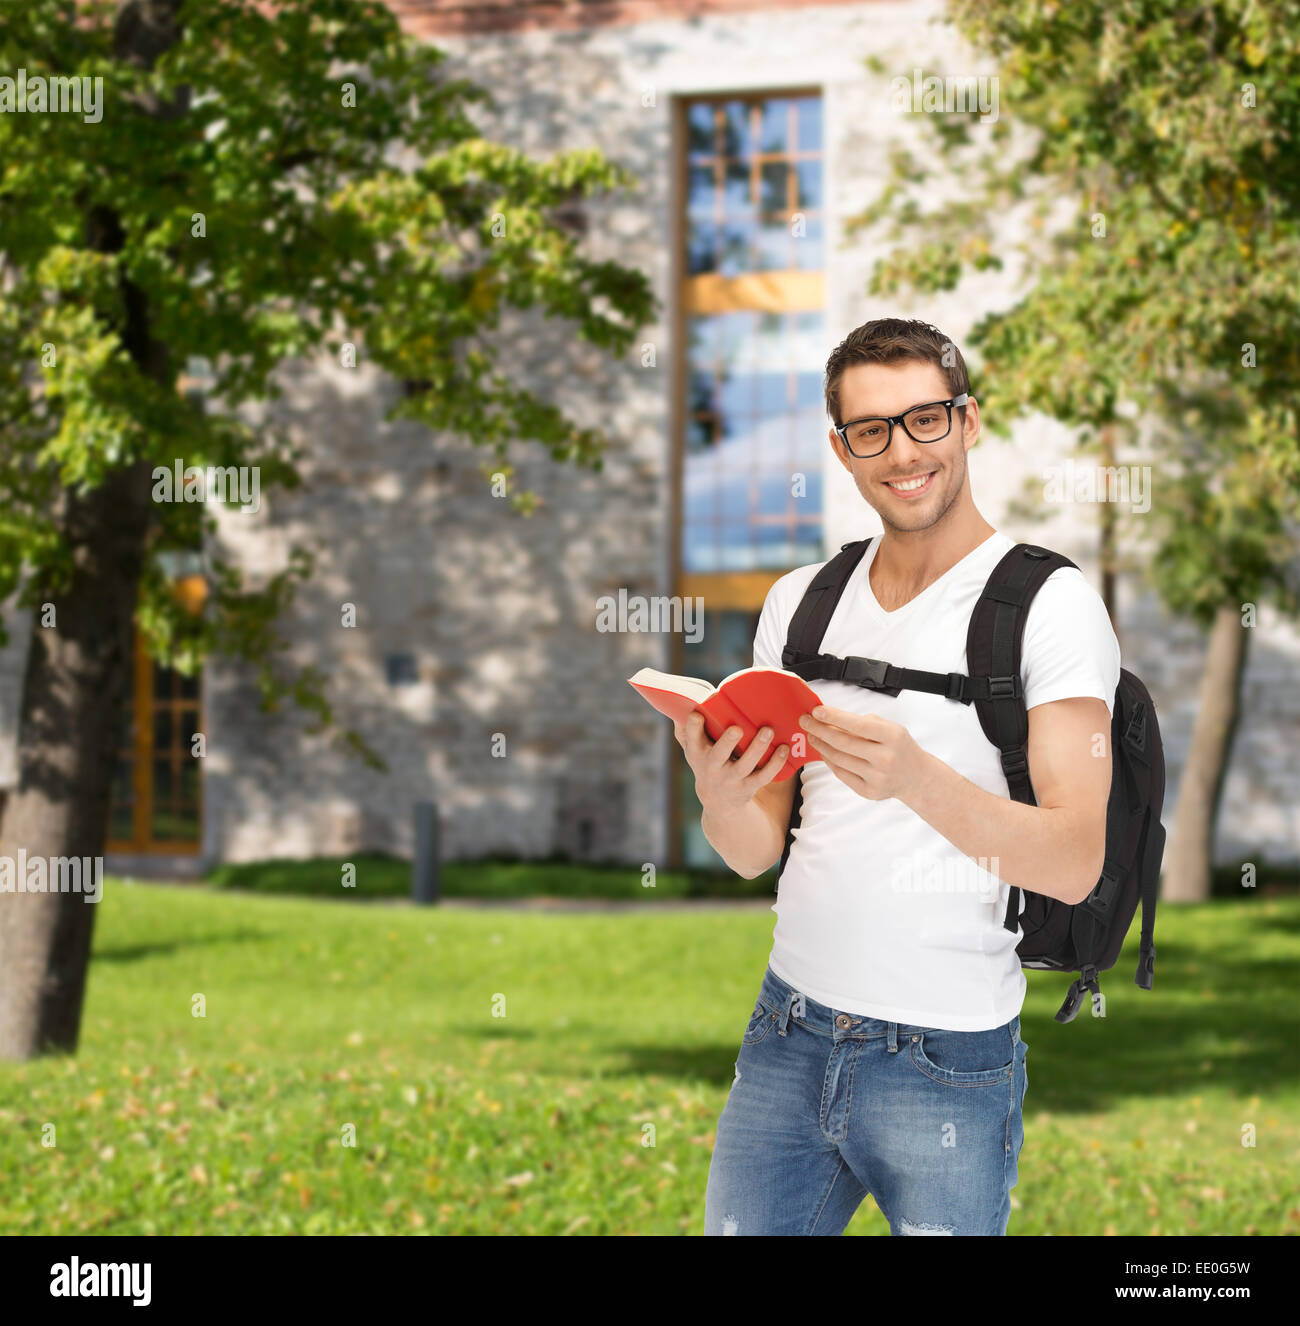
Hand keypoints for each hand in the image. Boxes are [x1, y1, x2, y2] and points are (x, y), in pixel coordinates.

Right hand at [673, 712, 789, 816]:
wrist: (717, 800)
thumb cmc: (707, 761)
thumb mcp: (694, 748)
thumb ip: (688, 728)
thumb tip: (683, 701)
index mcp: (697, 752)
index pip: (691, 739)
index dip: (693, 727)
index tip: (697, 715)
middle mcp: (712, 767)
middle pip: (719, 755)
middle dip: (727, 742)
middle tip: (737, 728)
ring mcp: (731, 779)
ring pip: (744, 766)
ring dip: (757, 748)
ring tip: (768, 731)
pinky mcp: (748, 787)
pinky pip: (763, 777)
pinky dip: (775, 763)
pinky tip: (783, 748)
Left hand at [798, 704, 927, 802]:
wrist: (916, 777)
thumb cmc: (899, 747)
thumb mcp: (890, 728)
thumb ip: (863, 723)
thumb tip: (830, 720)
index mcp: (892, 737)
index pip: (857, 725)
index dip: (834, 717)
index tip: (816, 710)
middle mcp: (885, 758)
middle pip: (843, 743)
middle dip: (820, 730)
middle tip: (806, 721)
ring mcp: (877, 777)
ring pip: (839, 759)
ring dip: (821, 745)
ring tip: (812, 735)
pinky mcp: (869, 792)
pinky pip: (841, 773)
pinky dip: (829, 761)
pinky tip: (824, 751)